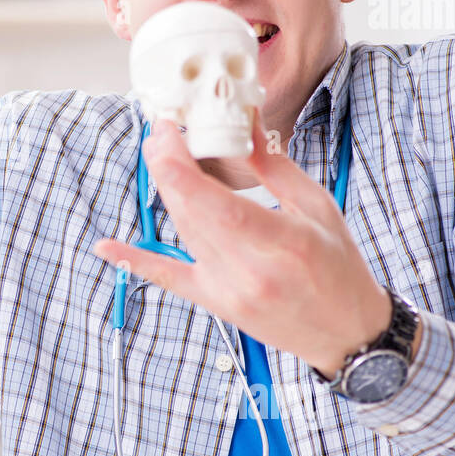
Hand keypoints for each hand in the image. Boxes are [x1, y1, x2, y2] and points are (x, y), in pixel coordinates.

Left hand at [93, 108, 391, 376]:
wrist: (348, 334)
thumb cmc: (341, 268)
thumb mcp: (318, 208)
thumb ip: (274, 167)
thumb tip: (245, 121)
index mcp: (283, 243)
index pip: (216, 203)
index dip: (181, 166)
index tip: (167, 132)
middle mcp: (249, 271)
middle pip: (190, 212)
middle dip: (167, 166)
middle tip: (160, 132)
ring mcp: (228, 291)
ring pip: (182, 231)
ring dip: (167, 191)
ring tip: (161, 156)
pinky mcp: (216, 303)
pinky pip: (169, 278)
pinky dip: (135, 260)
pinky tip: (105, 247)